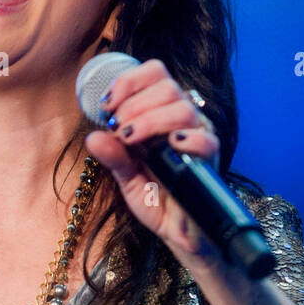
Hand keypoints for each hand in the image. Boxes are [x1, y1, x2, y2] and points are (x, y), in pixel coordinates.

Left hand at [85, 58, 221, 264]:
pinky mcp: (210, 160)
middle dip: (135, 104)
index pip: (154, 74)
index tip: (106, 105)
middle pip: (167, 86)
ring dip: (150, 120)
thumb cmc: (155, 198)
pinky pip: (206, 140)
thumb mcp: (126, 177)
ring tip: (130, 140)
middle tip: (118, 128)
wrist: (178, 231)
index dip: (129, 81)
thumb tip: (93, 137)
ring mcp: (199, 137)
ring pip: (182, 109)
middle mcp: (183, 119)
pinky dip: (188, 138)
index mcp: (161, 113)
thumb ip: (112, 156)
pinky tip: (170, 145)